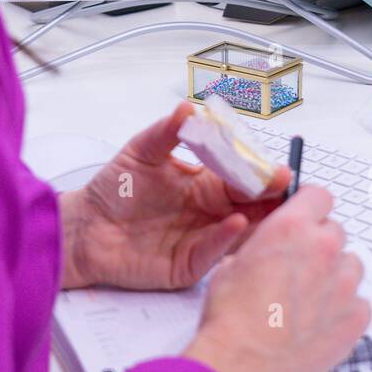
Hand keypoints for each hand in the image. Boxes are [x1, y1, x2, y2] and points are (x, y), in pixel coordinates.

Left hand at [58, 101, 289, 290]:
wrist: (86, 228)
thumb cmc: (114, 190)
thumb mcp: (141, 152)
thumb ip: (167, 132)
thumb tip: (188, 107)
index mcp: (204, 183)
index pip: (240, 175)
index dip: (258, 170)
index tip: (275, 164)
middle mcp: (209, 211)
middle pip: (249, 202)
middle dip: (269, 194)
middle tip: (285, 183)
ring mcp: (203, 238)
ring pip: (241, 230)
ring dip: (259, 218)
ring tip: (275, 205)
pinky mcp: (190, 264)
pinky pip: (213, 251)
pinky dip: (226, 237)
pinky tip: (236, 221)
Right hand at [183, 186, 370, 371]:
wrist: (244, 366)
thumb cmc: (232, 320)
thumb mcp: (232, 264)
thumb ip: (263, 247)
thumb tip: (269, 251)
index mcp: (292, 228)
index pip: (319, 195)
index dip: (310, 207)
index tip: (307, 217)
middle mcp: (324, 250)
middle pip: (336, 231)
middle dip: (319, 245)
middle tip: (298, 268)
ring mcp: (345, 285)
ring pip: (351, 265)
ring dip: (335, 275)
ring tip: (308, 300)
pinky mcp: (357, 317)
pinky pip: (360, 302)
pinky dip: (344, 309)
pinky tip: (319, 323)